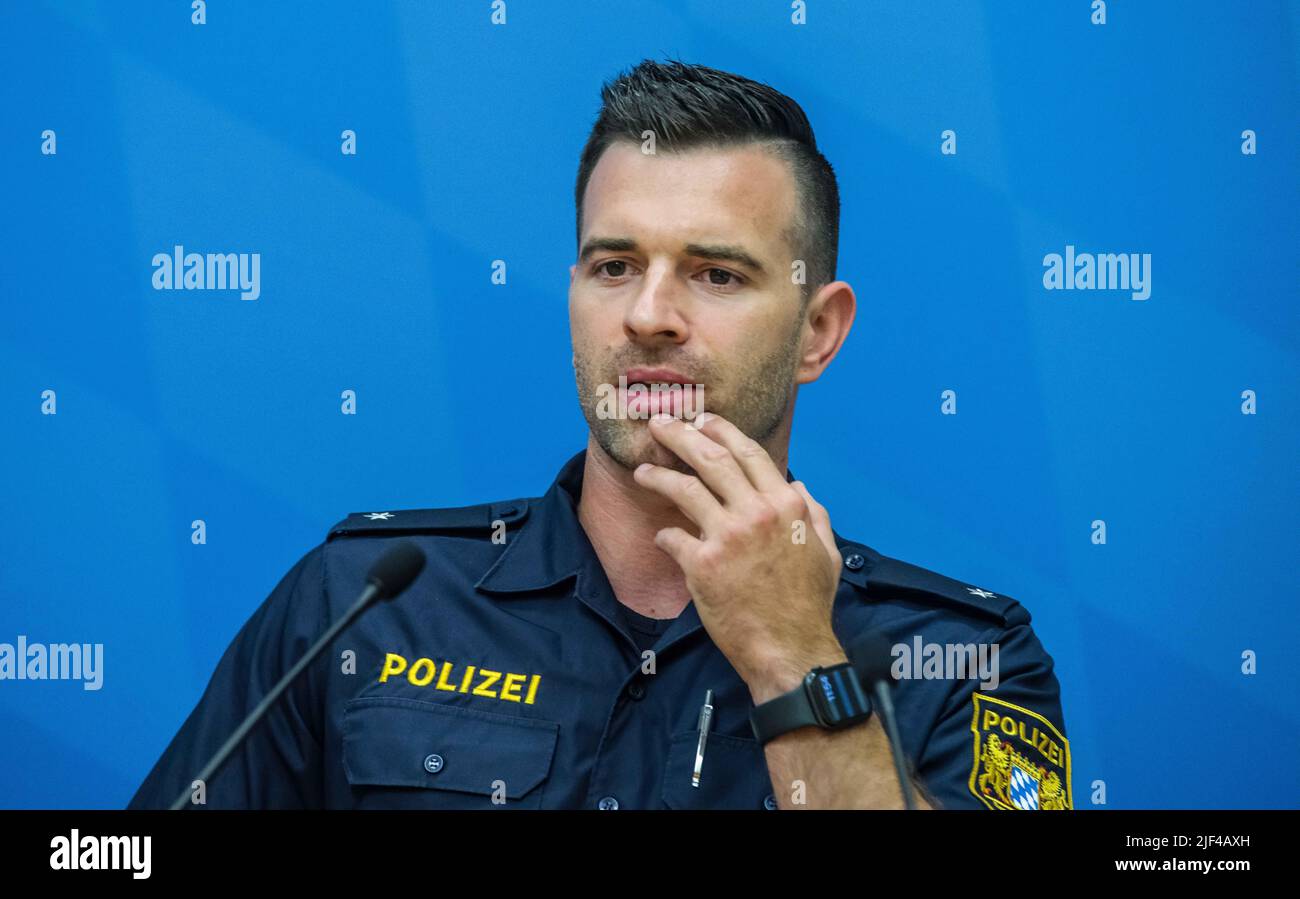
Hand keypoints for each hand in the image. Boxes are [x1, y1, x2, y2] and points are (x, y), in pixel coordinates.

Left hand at [633, 412, 846, 699]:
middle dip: (680, 435)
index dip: (721, 431)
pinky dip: (664, 534)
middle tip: (658, 424)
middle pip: (711, 459)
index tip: (701, 421)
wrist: (790, 649)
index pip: (749, 452)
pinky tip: (660, 535)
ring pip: (684, 489)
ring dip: (658, 475)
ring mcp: (728, 537)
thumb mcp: (826, 552)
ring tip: (642, 471)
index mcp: (787, 504)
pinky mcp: (703, 565)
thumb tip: (798, 486)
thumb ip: (814, 513)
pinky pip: (673, 537)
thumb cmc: (809, 605)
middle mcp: (756, 512)